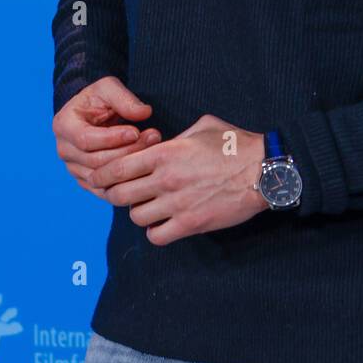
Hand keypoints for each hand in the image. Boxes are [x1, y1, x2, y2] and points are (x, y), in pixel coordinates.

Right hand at [53, 76, 160, 198]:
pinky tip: (146, 170)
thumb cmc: (99, 98)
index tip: (136, 131)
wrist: (92, 113)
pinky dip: (126, 183)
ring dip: (130, 167)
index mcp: (64, 126)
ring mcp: (74, 168)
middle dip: (127, 151)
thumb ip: (124, 99)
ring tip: (153, 150)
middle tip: (153, 138)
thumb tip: (144, 113)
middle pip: (96, 161)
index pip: (86, 139)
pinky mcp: (86, 181)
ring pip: (102, 178)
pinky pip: (106, 190)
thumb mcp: (109, 87)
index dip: (112, 138)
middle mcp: (65, 150)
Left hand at [87, 113, 269, 244]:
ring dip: (139, 212)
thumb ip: (175, 136)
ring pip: (136, 217)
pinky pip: (157, 236)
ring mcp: (177, 204)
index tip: (99, 179)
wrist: (263, 170)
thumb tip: (161, 143)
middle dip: (117, 194)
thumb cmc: (235, 144)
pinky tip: (164, 223)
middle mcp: (166, 179)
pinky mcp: (191, 224)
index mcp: (164, 153)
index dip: (102, 175)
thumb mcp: (201, 127)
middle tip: (125, 194)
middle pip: (119, 195)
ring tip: (149, 207)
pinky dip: (156, 232)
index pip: (116, 168)